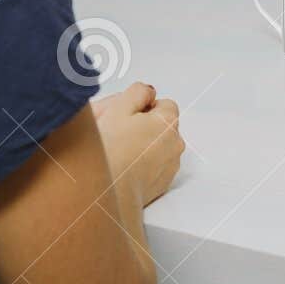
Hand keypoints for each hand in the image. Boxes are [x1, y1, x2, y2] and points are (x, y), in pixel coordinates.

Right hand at [94, 82, 183, 206]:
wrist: (108, 191)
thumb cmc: (111, 149)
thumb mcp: (119, 107)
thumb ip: (138, 92)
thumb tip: (148, 93)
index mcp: (168, 122)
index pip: (163, 104)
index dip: (143, 108)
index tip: (126, 116)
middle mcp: (176, 143)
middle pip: (162, 126)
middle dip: (144, 126)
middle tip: (119, 132)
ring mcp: (170, 166)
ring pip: (159, 147)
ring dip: (144, 146)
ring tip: (120, 151)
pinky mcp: (162, 184)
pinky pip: (155, 167)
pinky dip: (144, 164)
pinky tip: (125, 167)